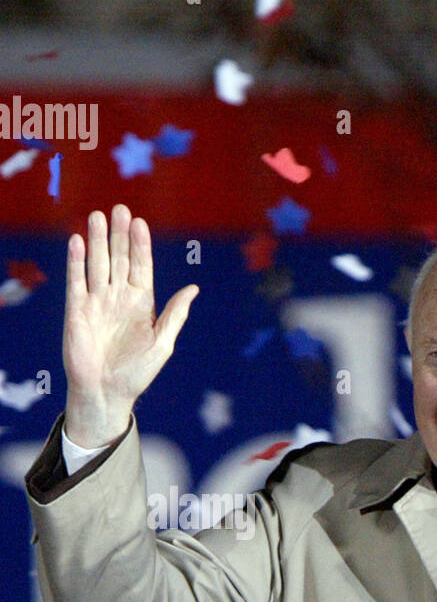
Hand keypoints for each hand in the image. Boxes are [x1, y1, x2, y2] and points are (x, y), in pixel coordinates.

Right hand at [63, 203, 197, 447]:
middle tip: (120, 209)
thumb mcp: (163, 344)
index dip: (141, 245)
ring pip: (97, 264)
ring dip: (97, 240)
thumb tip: (193, 288)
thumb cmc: (138, 373)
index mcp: (142, 304)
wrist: (107, 393)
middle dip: (119, 235)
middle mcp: (119, 298)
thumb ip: (175, 315)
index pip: (142, 267)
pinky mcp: (77, 310)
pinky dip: (77, 261)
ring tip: (97, 216)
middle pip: (120, 259)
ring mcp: (97, 302)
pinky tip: (78, 242)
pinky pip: (76, 281)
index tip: (140, 223)